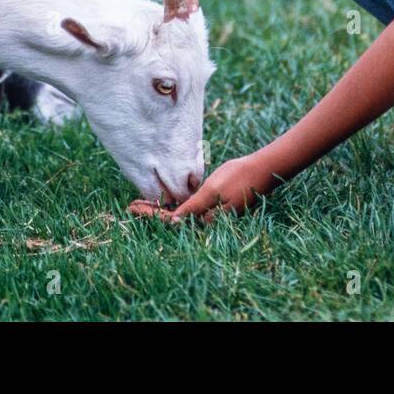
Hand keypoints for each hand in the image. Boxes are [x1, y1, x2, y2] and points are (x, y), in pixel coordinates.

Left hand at [127, 153, 278, 222]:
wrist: (263, 169)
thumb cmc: (237, 177)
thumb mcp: (212, 191)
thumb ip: (193, 208)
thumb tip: (174, 223)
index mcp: (206, 220)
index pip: (171, 221)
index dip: (149, 215)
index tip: (131, 208)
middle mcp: (207, 220)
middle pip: (173, 220)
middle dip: (151, 213)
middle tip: (130, 206)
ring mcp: (212, 213)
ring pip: (180, 215)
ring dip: (161, 209)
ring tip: (142, 202)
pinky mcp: (215, 206)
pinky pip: (190, 209)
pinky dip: (175, 205)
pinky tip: (165, 199)